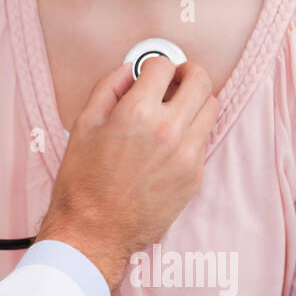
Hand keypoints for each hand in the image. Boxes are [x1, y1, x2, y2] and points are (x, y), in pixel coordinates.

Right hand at [38, 56, 218, 289]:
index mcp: (137, 113)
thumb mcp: (83, 125)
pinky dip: (192, 132)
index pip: (164, 66)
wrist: (95, 231)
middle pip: (200, 81)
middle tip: (176, 79)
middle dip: (187, 73)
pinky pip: (204, 140)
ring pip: (211, 108)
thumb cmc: (83, 182)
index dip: (154, 64)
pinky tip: (170, 141)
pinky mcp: (195, 176)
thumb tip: (128, 71)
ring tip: (177, 108)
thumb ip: (107, 88)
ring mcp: (187, 155)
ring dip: (196, 100)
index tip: (150, 72)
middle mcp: (169, 130)